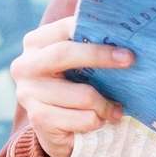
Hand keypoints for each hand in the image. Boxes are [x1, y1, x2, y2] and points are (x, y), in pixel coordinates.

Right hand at [10, 15, 133, 156]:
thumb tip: (126, 35)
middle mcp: (25, 64)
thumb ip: (91, 44)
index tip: (123, 36)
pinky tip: (100, 120)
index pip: (66, 27)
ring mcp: (28, 92)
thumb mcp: (78, 61)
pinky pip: (83, 118)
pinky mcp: (38, 118)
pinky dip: (97, 120)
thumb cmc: (73, 85)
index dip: (95, 29)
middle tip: (130, 60)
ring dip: (106, 103)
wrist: (54, 129)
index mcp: (36, 42)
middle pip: (64, 53)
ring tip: (117, 109)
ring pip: (82, 94)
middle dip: (100, 56)